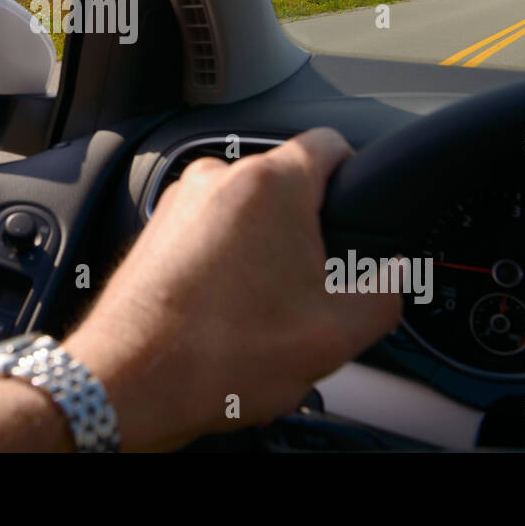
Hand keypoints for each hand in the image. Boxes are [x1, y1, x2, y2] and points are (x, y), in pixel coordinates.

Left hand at [65, 127, 401, 449]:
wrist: (129, 382)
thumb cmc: (218, 354)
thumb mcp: (335, 334)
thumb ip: (384, 292)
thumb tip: (394, 273)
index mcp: (272, 184)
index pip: (333, 144)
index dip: (356, 178)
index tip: (357, 213)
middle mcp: (220, 177)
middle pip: (287, 186)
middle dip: (305, 232)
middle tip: (307, 289)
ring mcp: (180, 201)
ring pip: (245, 213)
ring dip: (260, 251)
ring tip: (257, 310)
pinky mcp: (153, 229)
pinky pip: (207, 232)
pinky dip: (221, 262)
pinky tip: (222, 312)